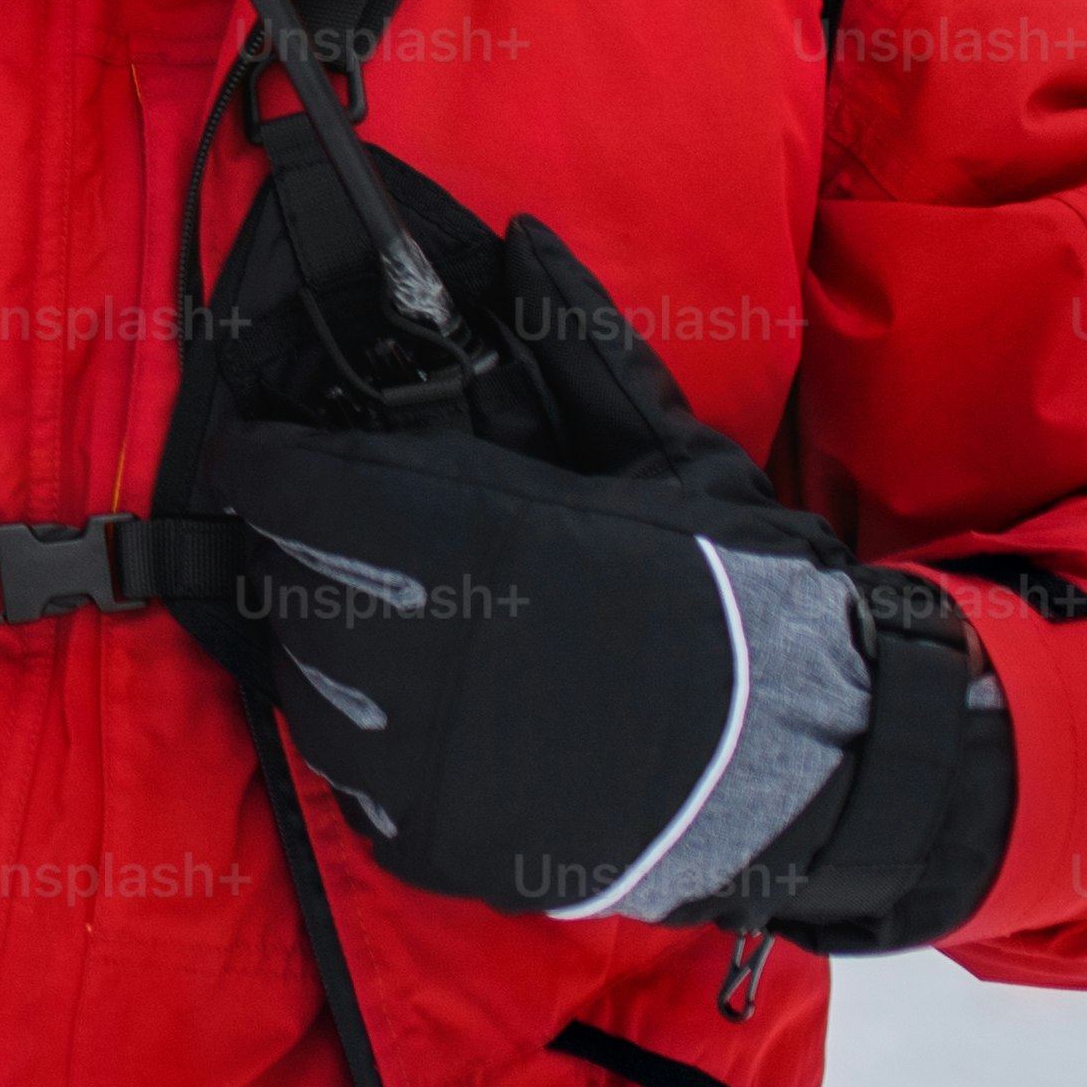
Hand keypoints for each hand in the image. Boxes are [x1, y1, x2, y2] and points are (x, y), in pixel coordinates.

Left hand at [210, 218, 882, 921]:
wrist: (817, 761)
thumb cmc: (741, 592)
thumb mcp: (663, 454)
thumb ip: (574, 347)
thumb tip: (521, 240)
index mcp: (466, 532)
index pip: (286, 485)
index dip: (269, 463)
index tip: (273, 455)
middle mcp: (418, 646)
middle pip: (287, 581)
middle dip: (302, 548)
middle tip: (343, 538)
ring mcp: (418, 761)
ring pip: (309, 687)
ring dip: (327, 646)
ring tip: (389, 628)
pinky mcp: (435, 846)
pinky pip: (356, 787)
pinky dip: (374, 749)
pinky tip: (427, 718)